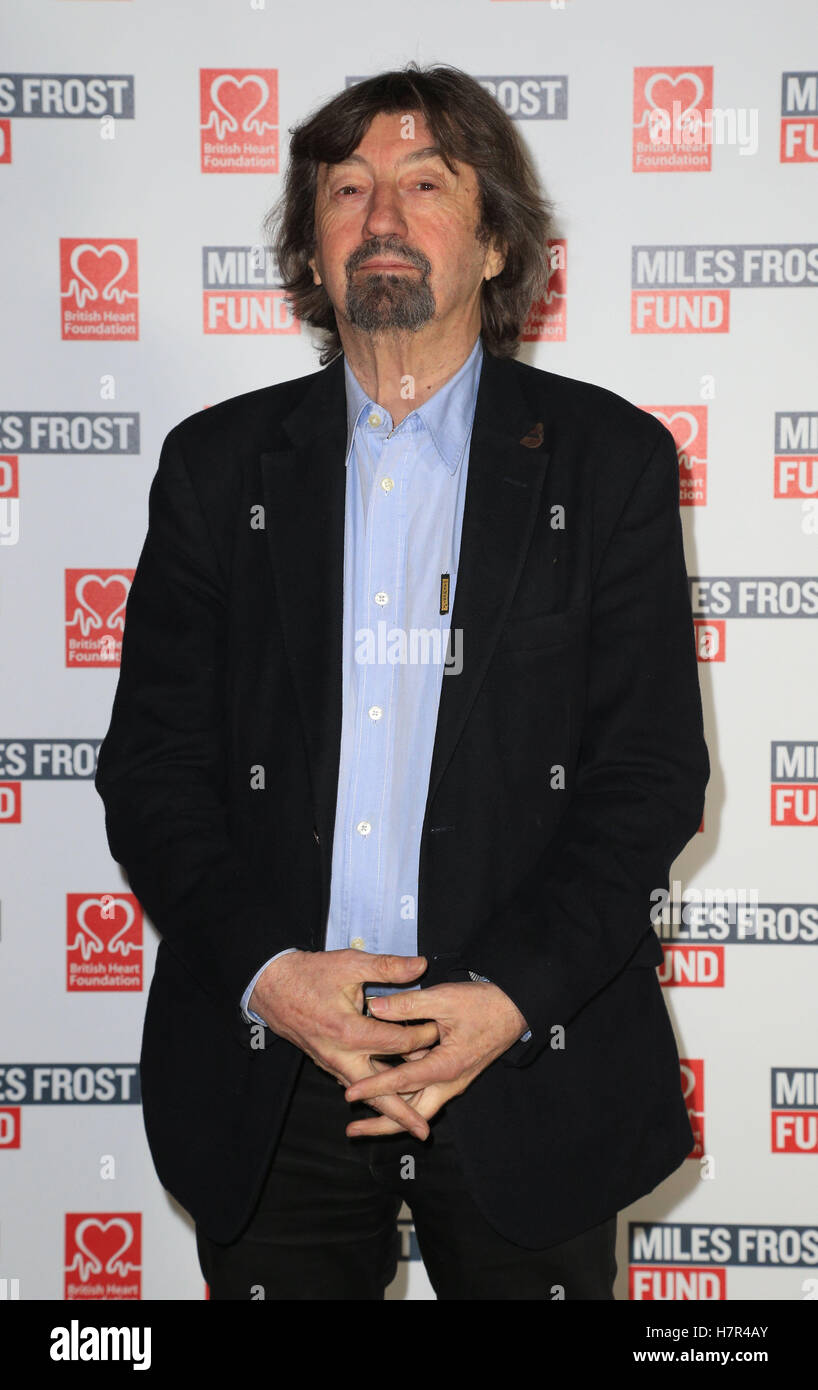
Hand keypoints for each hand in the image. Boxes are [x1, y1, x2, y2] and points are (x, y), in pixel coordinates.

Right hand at [249, 949, 439, 1138]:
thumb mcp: (350, 964)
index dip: (422, 1037)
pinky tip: (388, 1099)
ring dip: (388, 1108)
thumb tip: (421, 965)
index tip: (440, 1032)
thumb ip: (387, 967)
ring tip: (411, 1124)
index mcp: (348, 1031)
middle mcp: (340, 1055)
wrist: (272, 987)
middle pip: (378, 1091)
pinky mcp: (327, 1065)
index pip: (396, 1043)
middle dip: (402, 1112)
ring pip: (365, 1093)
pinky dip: (372, 1094)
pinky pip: (354, 1084)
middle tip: (424, 1130)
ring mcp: (331, 1064)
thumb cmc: (310, 974)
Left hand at [342, 981, 527, 1136]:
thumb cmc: (483, 1003)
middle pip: (412, 1115)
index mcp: (447, 1066)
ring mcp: (451, 1081)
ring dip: (392, 1112)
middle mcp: (449, 1081)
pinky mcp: (451, 1074)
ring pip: (418, 1106)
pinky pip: (424, 1091)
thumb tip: (373, 1007)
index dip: (374, 1087)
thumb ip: (408, 1004)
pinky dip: (403, 1094)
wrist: (514, 1007)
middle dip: (382, 1125)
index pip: (403, 1081)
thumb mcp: (444, 998)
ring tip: (362, 1116)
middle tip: (353, 1130)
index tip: (349, 1094)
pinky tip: (383, 1086)